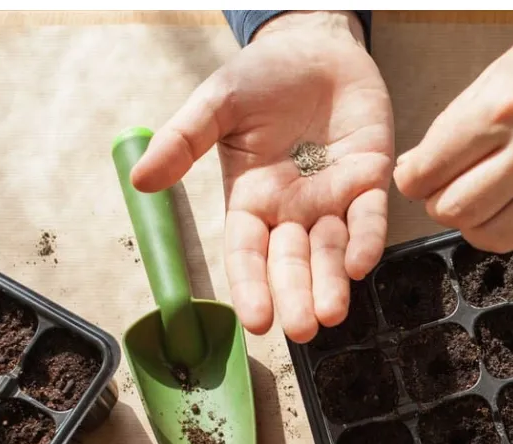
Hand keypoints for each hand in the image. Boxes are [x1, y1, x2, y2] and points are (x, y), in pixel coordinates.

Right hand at [132, 11, 393, 342]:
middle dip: (296, 297)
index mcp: (251, 201)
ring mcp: (333, 199)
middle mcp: (292, 210)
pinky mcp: (370, 181)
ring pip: (331, 252)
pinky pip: (369, 218)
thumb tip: (142, 180)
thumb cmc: (263, 76)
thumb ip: (183, 140)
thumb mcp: (216, 104)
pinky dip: (367, 240)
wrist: (316, 44)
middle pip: (291, 264)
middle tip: (300, 330)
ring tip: (330, 315)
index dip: (250, 287)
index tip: (256, 321)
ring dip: (332, 284)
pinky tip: (362, 265)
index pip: (247, 254)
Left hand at [393, 11, 512, 266]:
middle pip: (455, 211)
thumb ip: (457, 125)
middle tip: (458, 191)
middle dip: (446, 205)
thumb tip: (416, 171)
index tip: (423, 180)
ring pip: (495, 238)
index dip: (415, 182)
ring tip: (494, 206)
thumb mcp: (504, 72)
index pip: (426, 173)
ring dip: (483, 228)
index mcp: (502, 107)